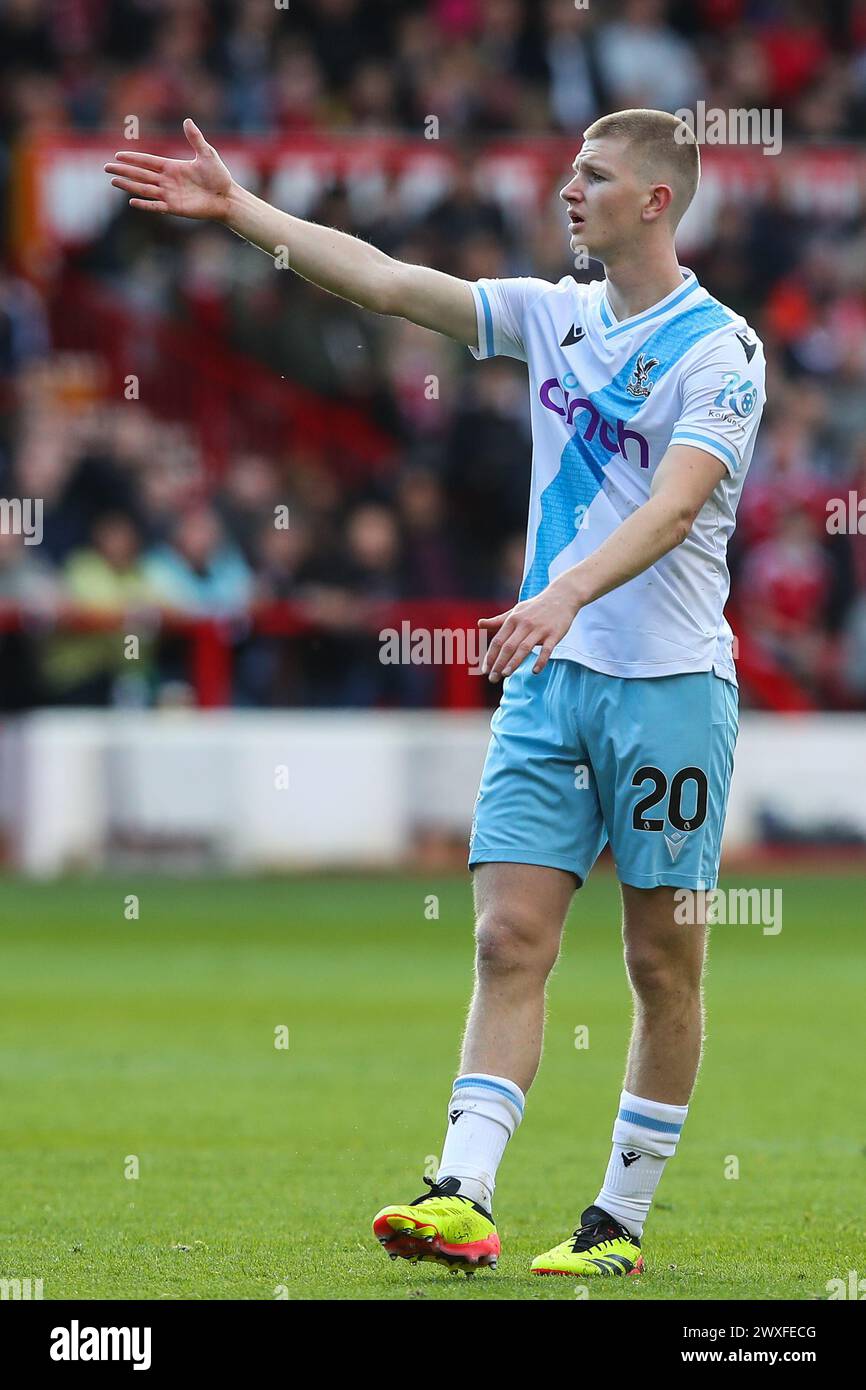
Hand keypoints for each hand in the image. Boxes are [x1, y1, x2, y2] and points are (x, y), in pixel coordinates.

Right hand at [104, 118, 233, 221]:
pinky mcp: (175, 208)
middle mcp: (168, 181)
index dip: (133, 158)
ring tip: (113, 181)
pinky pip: (156, 206)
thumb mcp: (207, 154)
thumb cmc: (219, 176)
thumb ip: (195, 139)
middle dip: (124, 170)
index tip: (117, 154)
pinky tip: (132, 201)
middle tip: (106, 167)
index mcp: (172, 166)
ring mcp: (170, 195)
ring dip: (128, 185)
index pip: (147, 161)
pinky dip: (145, 204)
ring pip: (144, 189)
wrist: (227, 198)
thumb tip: (187, 120)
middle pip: (141, 174)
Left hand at [479, 577, 580, 681]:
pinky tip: (535, 671)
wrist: (561, 597)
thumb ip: (498, 620)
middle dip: (498, 664)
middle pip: (508, 646)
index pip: (498, 641)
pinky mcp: (554, 634)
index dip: (490, 656)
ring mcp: (540, 629)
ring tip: (505, 674)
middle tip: (492, 678)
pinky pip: (547, 650)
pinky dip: (541, 661)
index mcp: (513, 619)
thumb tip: (479, 624)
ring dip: (514, 662)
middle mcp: (525, 624)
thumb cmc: (535, 607)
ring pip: (524, 648)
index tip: (485, 670)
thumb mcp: (515, 611)